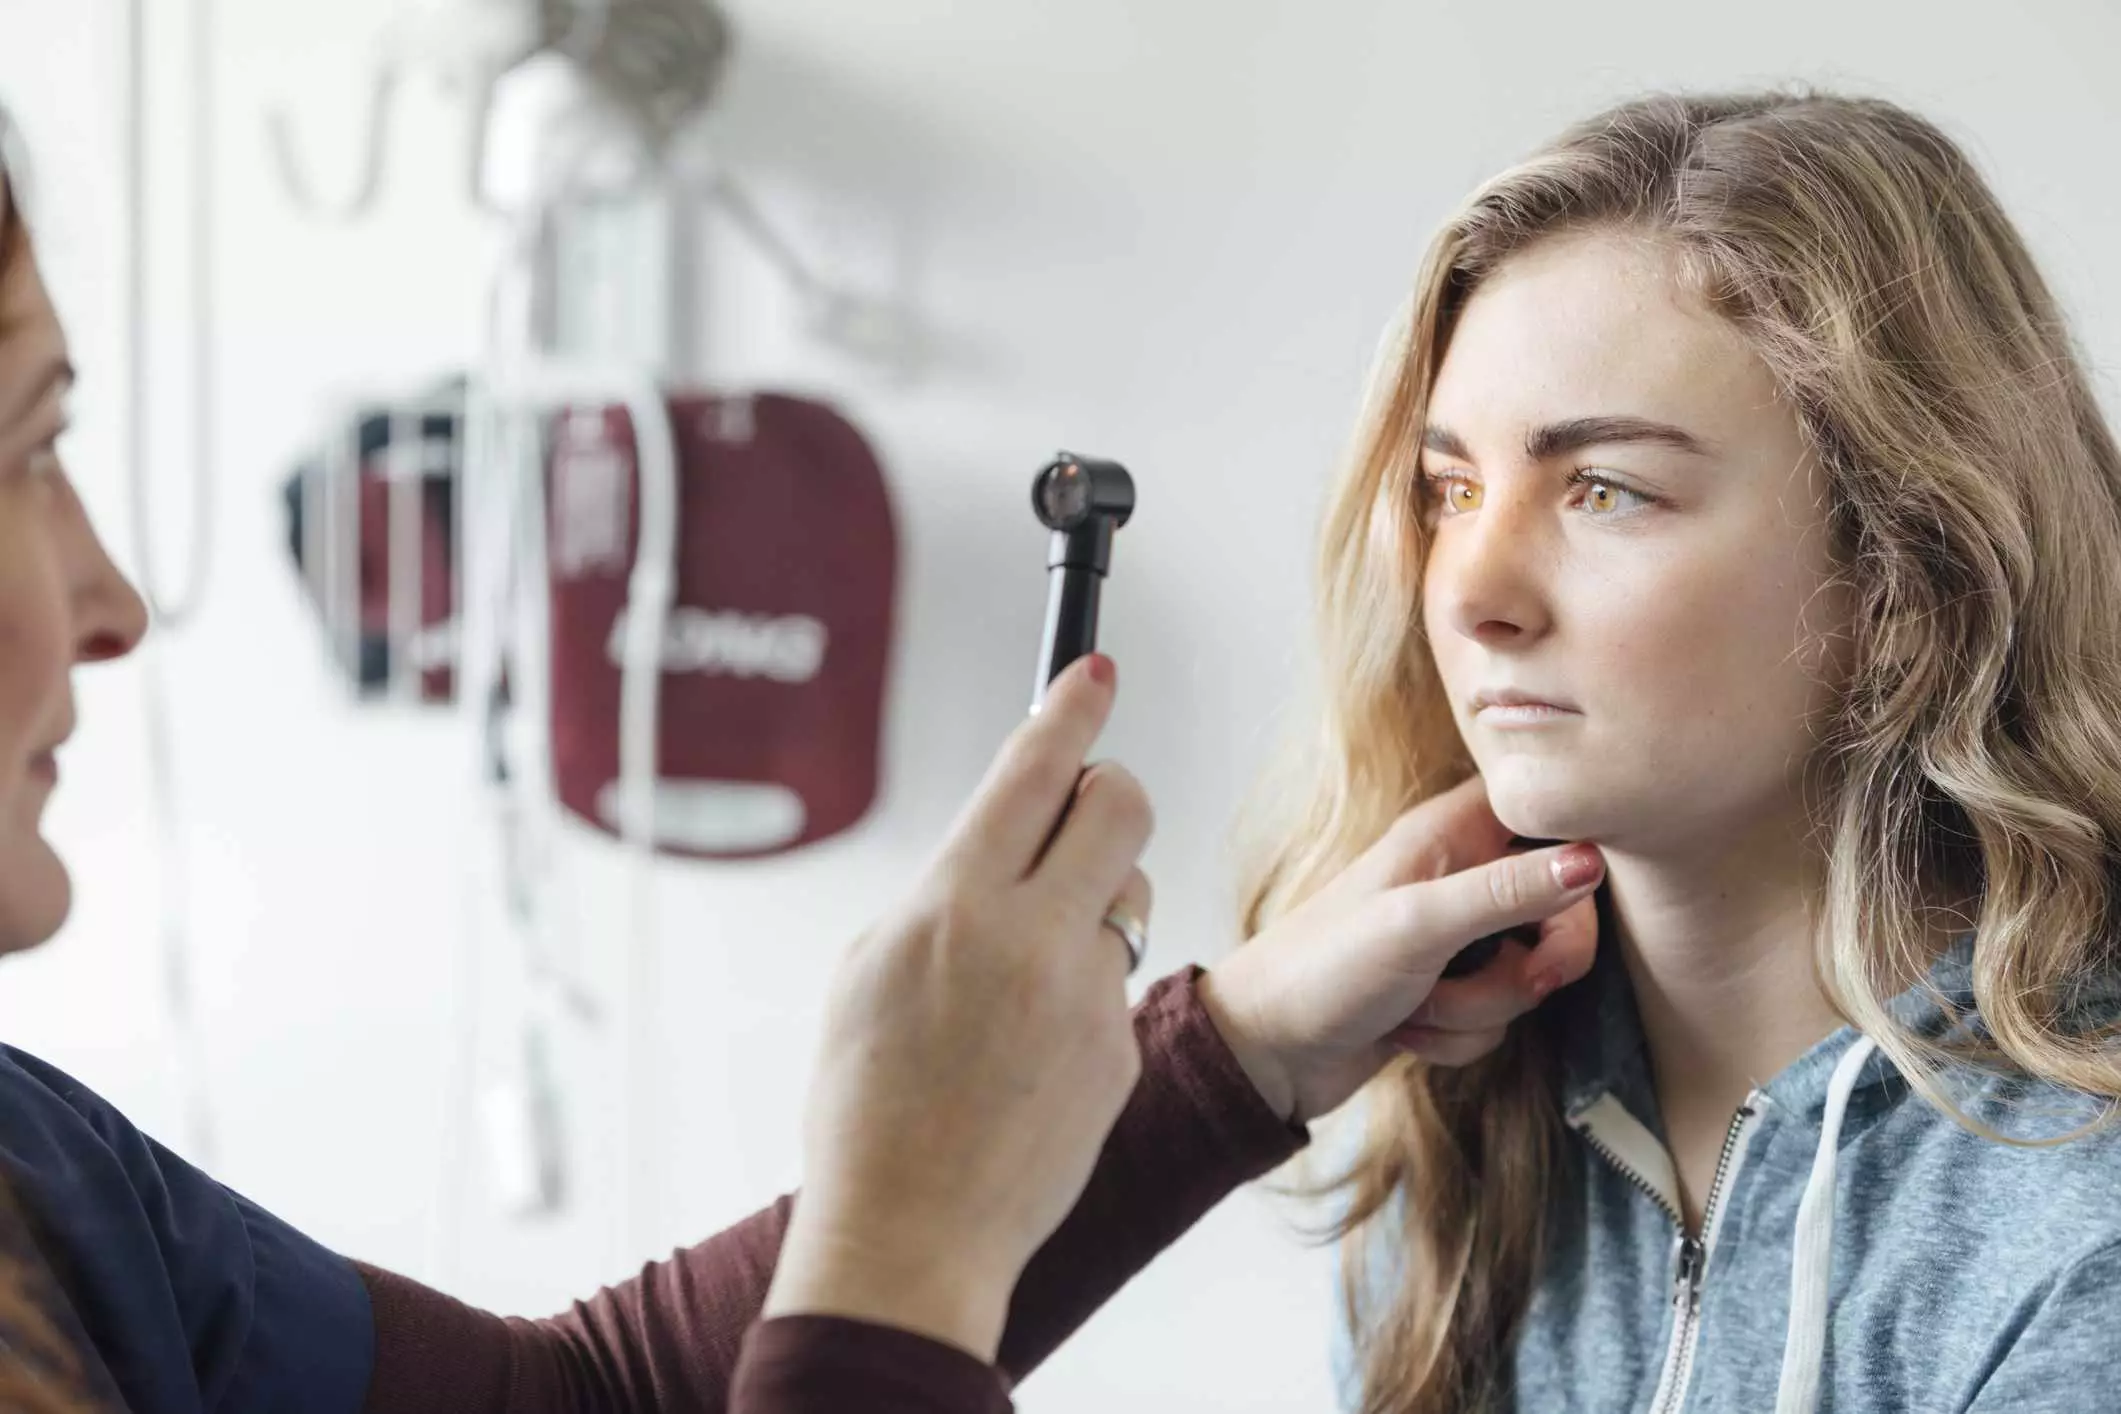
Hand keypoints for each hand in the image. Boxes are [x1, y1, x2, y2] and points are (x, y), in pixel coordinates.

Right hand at [764, 655, 1150, 1361]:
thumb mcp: (870, 972)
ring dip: (1098, 895)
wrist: (911, 1228)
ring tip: (1034, 960)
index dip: (1072, 706)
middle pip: (1120, 803)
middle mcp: (1031, 935)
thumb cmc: (868, 1104)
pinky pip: (1119, 977)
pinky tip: (1033, 1045)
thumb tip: (997, 848)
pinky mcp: (1119, 1048)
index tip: (1096, 671)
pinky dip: (1085, 986)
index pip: (1034, 768)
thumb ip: (941, 896)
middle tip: (1082, 810)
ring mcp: (1086, 993)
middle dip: (1107, 790)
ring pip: (1130, 889)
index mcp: (954, 904)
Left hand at [1199, 775, 1602, 1124]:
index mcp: (1449, 832)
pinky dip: (1457, 1036)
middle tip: (1526, 980)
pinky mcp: (1449, 994)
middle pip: (1559, 908)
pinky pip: (1498, 1019)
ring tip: (1416, 1003)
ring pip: (1528, 976)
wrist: (1266, 1051)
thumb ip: (1507, 890)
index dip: (1575, 853)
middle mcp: (1458, 877)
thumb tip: (1593, 860)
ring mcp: (1454, 940)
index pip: (1548, 815)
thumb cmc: (1324, 969)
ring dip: (1479, 1008)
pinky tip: (1405, 1030)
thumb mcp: (1419, 923)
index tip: (1576, 893)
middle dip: (1537, 962)